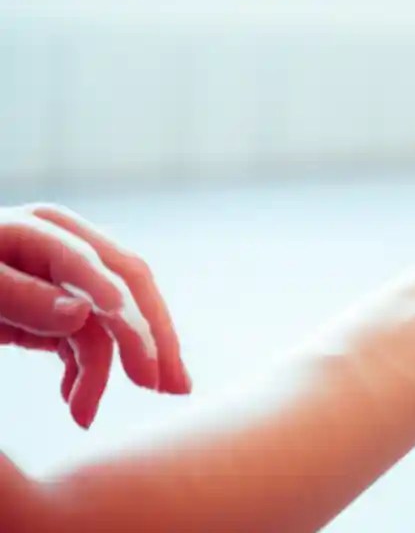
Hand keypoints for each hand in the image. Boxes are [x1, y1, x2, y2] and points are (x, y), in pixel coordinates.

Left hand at [0, 204, 190, 427]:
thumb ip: (17, 294)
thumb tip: (85, 312)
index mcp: (43, 229)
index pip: (100, 267)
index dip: (126, 312)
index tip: (145, 359)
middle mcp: (67, 246)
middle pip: (130, 288)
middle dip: (153, 340)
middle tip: (171, 387)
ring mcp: (65, 277)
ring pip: (114, 321)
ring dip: (120, 368)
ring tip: (107, 411)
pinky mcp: (58, 307)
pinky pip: (88, 340)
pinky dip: (88, 373)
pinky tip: (74, 402)